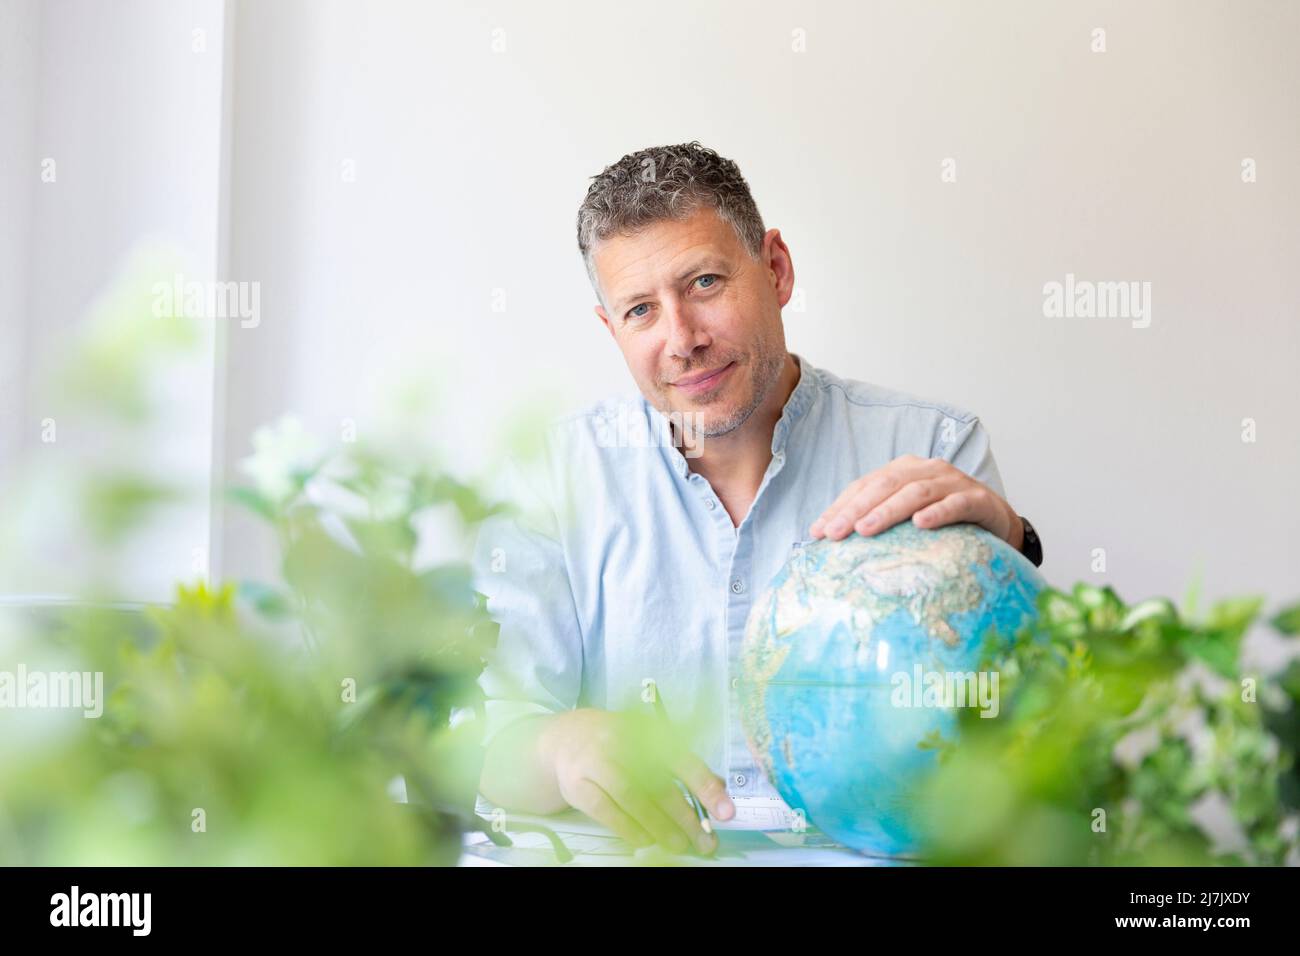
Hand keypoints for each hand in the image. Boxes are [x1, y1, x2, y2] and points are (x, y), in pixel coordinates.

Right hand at [538, 707, 734, 854]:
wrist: (562, 739)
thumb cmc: (614, 743)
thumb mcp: (645, 742)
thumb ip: (678, 764)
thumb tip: (718, 787)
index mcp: (646, 730)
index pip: (682, 760)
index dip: (706, 787)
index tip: (726, 812)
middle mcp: (622, 742)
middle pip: (660, 784)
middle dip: (686, 818)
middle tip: (704, 841)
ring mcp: (596, 762)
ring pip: (633, 799)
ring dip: (660, 827)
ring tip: (679, 845)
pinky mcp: (577, 784)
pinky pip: (607, 811)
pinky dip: (628, 829)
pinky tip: (645, 840)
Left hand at [809, 454, 1022, 548]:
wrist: (997, 521)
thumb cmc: (944, 520)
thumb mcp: (907, 517)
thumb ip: (878, 521)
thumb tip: (832, 541)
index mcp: (903, 471)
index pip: (864, 486)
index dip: (840, 507)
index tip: (818, 532)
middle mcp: (926, 470)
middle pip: (885, 486)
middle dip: (856, 509)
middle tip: (835, 533)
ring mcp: (953, 482)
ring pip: (916, 492)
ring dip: (889, 510)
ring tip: (866, 530)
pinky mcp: (978, 499)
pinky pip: (955, 504)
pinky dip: (937, 512)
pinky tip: (920, 524)